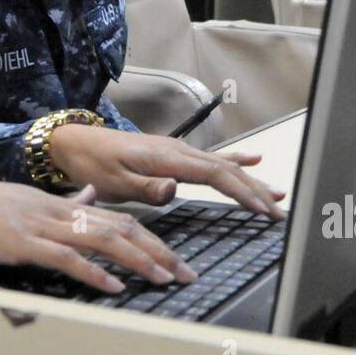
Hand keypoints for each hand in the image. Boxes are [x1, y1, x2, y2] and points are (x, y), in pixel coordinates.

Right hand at [0, 174, 195, 292]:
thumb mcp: (32, 200)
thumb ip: (65, 204)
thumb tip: (90, 199)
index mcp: (66, 206)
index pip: (121, 220)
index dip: (153, 239)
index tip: (177, 260)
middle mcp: (62, 213)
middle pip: (122, 228)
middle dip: (159, 250)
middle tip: (186, 273)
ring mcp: (45, 227)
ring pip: (102, 239)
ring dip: (137, 260)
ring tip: (162, 277)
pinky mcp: (26, 243)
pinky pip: (66, 258)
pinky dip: (93, 272)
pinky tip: (113, 285)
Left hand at [48, 126, 284, 218]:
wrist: (75, 143)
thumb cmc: (93, 163)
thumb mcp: (114, 181)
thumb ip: (145, 187)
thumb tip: (174, 189)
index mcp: (167, 157)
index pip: (215, 175)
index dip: (242, 192)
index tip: (263, 209)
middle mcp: (178, 150)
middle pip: (226, 170)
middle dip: (255, 191)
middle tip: (279, 211)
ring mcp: (177, 151)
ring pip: (223, 165)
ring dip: (250, 181)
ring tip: (277, 194)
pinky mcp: (172, 154)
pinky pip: (210, 158)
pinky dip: (234, 160)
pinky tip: (252, 161)